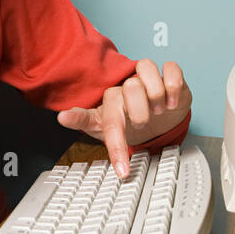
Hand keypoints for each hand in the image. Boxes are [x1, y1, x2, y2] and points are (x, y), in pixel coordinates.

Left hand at [57, 59, 191, 177]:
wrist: (156, 120)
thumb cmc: (128, 122)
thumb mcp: (104, 126)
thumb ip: (83, 121)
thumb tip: (62, 117)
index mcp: (111, 102)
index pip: (110, 118)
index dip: (115, 141)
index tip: (121, 165)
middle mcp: (128, 86)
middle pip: (131, 87)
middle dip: (140, 112)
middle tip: (143, 122)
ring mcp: (148, 78)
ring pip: (146, 69)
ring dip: (156, 95)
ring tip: (159, 109)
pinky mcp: (167, 75)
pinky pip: (170, 68)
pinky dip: (173, 86)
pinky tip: (172, 102)